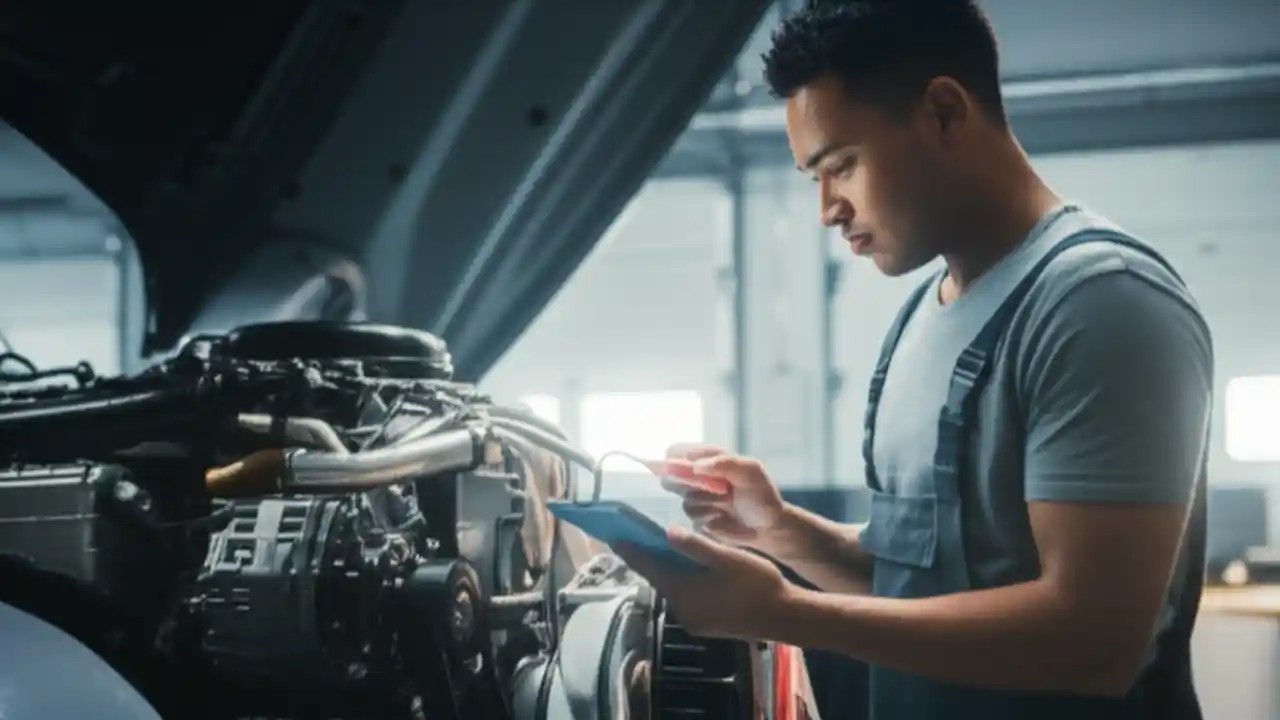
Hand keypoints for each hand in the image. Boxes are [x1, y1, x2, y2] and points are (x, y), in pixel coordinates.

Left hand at [613, 527, 792, 640]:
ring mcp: (693, 620)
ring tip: (659, 545)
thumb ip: (695, 546)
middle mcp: (682, 610)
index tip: (612, 535)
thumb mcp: (727, 558)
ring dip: (666, 568)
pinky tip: (687, 566)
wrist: (786, 617)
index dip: (629, 549)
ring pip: (672, 587)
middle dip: (647, 556)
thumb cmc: (757, 584)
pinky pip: (685, 597)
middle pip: (658, 578)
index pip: (647, 567)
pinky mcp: (705, 623)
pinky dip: (681, 580)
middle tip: (635, 534)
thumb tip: (666, 532)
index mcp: (683, 593)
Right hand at [662, 445, 786, 549]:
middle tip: (713, 485)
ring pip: (685, 499)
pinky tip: (724, 516)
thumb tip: (695, 466)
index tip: (688, 468)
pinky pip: (693, 518)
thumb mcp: (751, 472)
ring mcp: (696, 499)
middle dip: (687, 482)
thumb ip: (725, 463)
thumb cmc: (762, 494)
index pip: (676, 452)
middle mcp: (697, 478)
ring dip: (706, 500)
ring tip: (728, 500)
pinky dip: (709, 516)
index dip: (674, 459)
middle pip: (670, 476)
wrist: (768, 526)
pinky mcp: (698, 520)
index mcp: (708, 459)